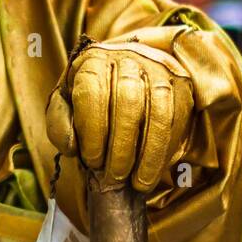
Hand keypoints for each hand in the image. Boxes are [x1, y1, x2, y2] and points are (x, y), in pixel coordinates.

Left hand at [45, 42, 194, 193]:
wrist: (126, 74)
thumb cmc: (90, 96)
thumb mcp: (65, 105)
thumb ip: (60, 123)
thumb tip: (71, 146)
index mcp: (94, 61)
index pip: (92, 90)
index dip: (93, 130)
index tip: (92, 161)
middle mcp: (128, 59)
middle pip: (129, 100)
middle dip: (122, 146)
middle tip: (114, 177)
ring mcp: (158, 68)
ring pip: (159, 108)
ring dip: (149, 152)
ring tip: (138, 182)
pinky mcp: (181, 84)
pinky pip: (178, 117)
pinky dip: (166, 148)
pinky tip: (154, 169)